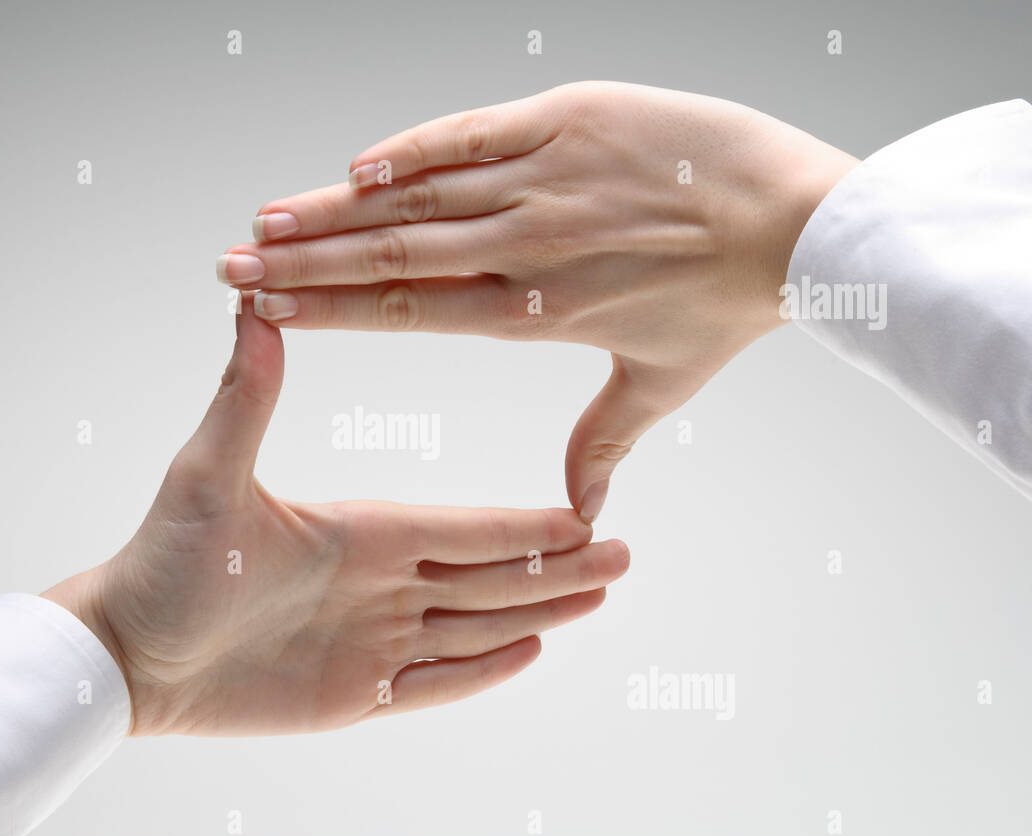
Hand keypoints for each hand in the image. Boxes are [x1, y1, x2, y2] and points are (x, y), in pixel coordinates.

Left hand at [44, 303, 629, 735]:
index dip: (523, 525)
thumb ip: (246, 399)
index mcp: (359, 530)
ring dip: (537, 612)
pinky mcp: (354, 692)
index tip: (580, 513)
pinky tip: (528, 651)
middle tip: (620, 556)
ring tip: (596, 598)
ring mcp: (371, 638)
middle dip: (554, 567)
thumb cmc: (162, 561)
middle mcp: (377, 582)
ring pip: (474, 625)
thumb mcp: (209, 475)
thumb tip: (252, 308)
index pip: (461, 528)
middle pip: (486, 576)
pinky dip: (482, 671)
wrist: (127, 652)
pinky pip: (434, 682)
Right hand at [223, 81, 858, 519]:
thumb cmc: (727, 307)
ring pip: (420, 193)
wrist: (799, 219)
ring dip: (337, 207)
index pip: (407, 311)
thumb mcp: (660, 386)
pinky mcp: (572, 118)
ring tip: (266, 217)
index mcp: (534, 311)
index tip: (266, 310)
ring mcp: (548, 178)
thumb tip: (581, 520)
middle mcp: (527, 246)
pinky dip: (413, 148)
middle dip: (303, 261)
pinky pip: (475, 131)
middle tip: (231, 263)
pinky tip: (355, 166)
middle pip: (392, 254)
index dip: (330, 311)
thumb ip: (601, 446)